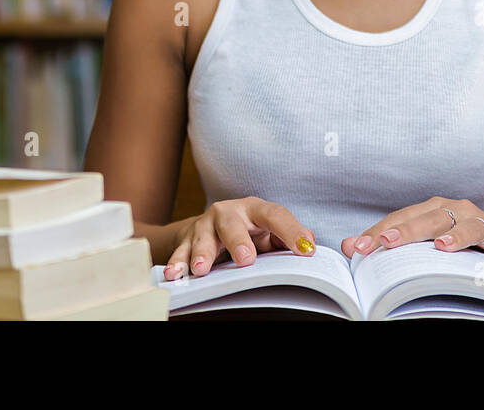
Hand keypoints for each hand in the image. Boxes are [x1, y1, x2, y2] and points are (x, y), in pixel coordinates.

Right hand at [162, 197, 315, 279]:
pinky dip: (177, 263)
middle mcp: (229, 212)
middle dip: (238, 241)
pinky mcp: (187, 239)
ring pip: (203, 238)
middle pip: (233, 224)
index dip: (291, 231)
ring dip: (202, 253)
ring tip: (201, 269)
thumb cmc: (248, 230)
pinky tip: (174, 274)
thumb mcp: (268, 231)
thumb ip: (286, 237)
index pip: (276, 215)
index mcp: (255, 209)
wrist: (212, 225)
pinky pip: (180, 252)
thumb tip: (309, 243)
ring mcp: (206, 225)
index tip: (305, 249)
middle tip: (246, 259)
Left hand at [340, 197, 483, 267]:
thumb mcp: (423, 240)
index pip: (401, 219)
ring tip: (443, 248)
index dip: (379, 233)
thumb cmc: (453, 239)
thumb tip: (346, 246)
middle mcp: (456, 209)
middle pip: (431, 218)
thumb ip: (387, 242)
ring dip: (457, 236)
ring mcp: (482, 221)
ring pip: (469, 226)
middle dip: (408, 231)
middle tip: (388, 242)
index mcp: (432, 210)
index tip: (357, 248)